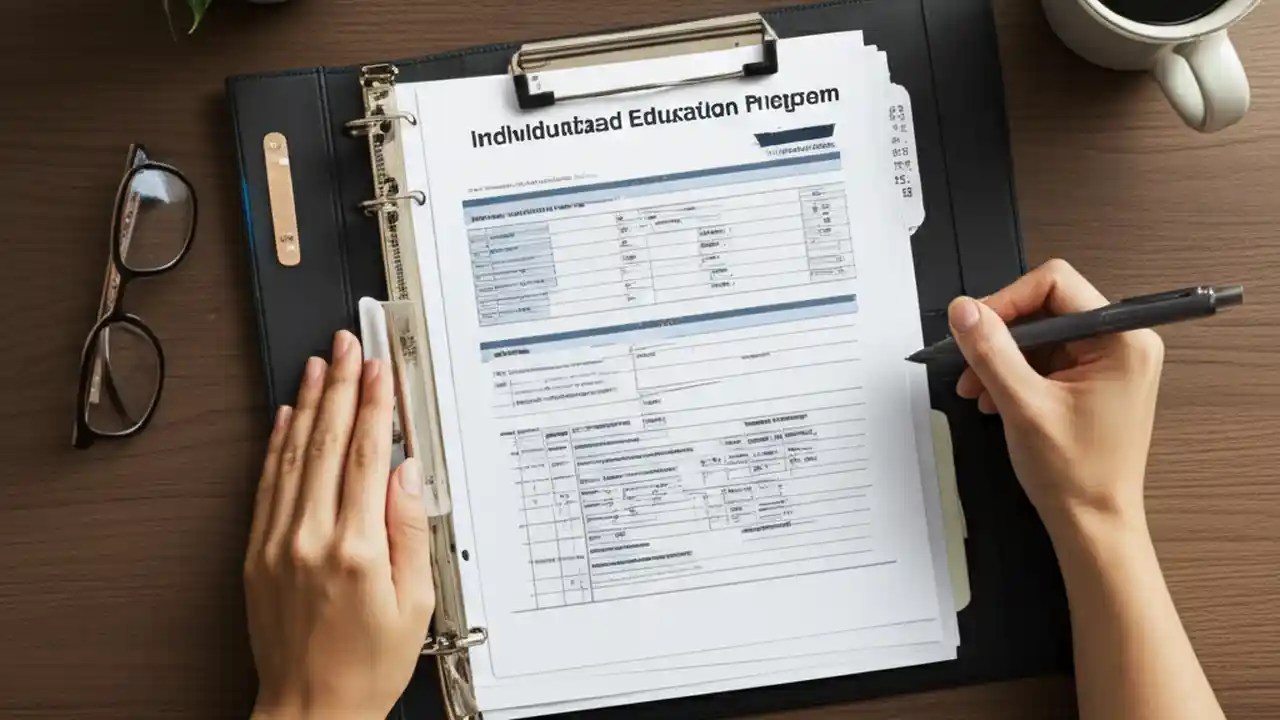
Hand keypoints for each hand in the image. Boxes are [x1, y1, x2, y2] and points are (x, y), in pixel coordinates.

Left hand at [244, 330, 434, 719]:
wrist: (310, 708)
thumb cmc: (367, 664)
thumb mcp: (415, 603)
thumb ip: (410, 532)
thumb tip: (406, 475)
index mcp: (356, 549)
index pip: (366, 455)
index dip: (374, 404)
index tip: (380, 369)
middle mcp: (310, 538)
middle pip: (327, 442)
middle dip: (341, 384)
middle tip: (347, 344)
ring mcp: (278, 543)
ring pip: (293, 455)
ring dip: (308, 403)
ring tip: (318, 364)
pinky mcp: (257, 553)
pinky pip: (267, 485)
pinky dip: (277, 444)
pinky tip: (287, 417)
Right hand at [949, 260, 1163, 532]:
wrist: (1093, 522)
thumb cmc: (1076, 474)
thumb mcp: (1023, 405)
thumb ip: (991, 351)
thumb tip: (964, 310)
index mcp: (1123, 339)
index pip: (1055, 284)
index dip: (1006, 301)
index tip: (973, 326)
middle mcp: (1124, 342)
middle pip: (1045, 307)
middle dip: (1001, 335)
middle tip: (968, 363)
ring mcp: (1109, 361)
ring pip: (1040, 334)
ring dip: (1002, 358)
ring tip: (977, 390)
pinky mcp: (1093, 379)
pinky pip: (1045, 357)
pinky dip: (1014, 373)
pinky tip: (995, 398)